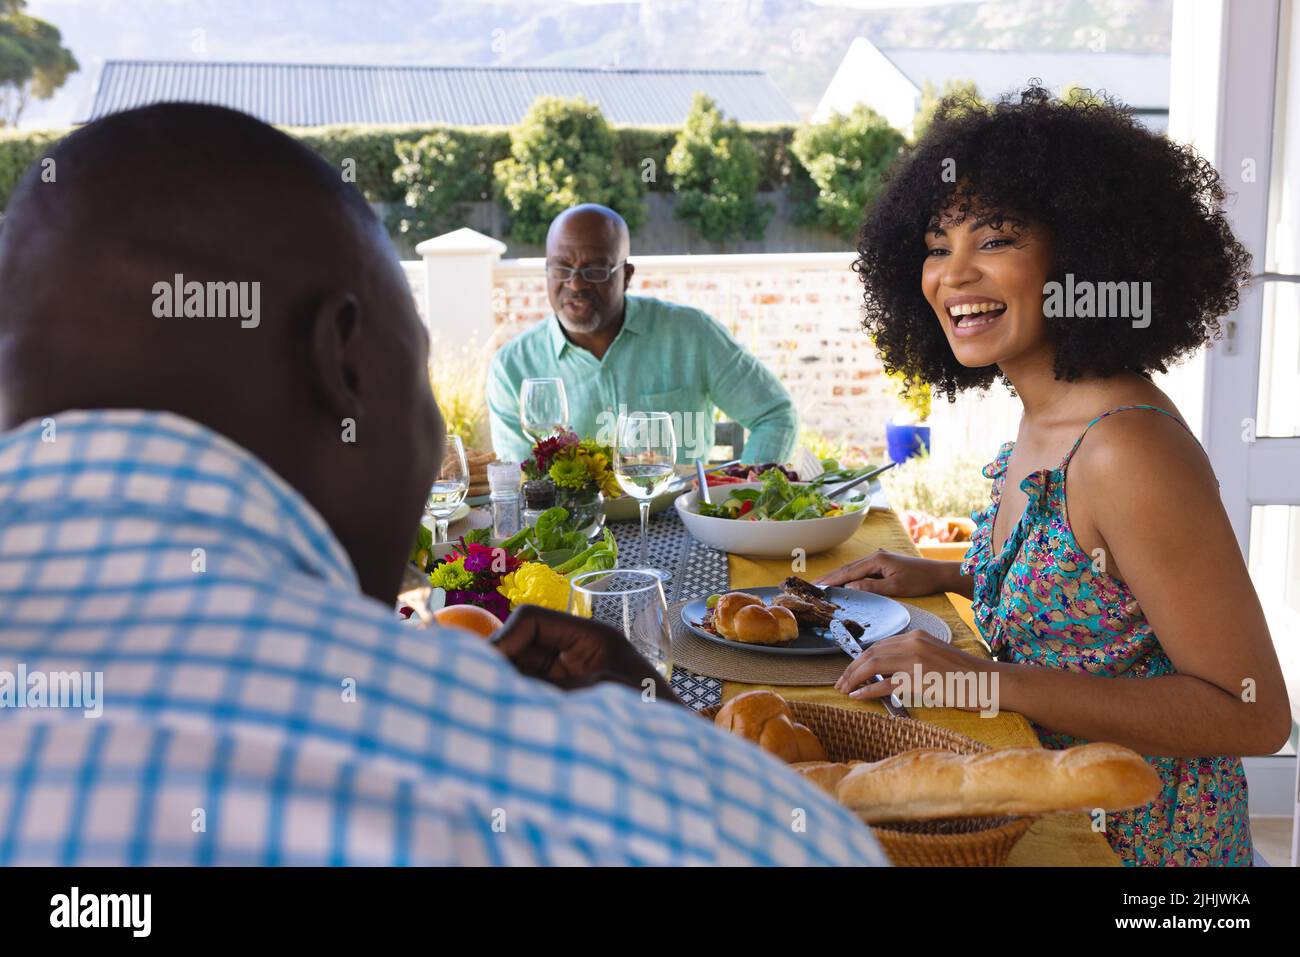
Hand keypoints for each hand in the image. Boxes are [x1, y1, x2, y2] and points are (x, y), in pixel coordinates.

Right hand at [491, 604, 680, 704]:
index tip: (487, 667)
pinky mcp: (567, 704)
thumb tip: (506, 688)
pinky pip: (531, 697)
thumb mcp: (601, 693)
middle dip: (498, 663)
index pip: (531, 620)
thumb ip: (553, 687)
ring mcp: (570, 679)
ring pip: (520, 672)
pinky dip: (516, 704)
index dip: (504, 638)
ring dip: (505, 687)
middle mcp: (575, 652)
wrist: (677, 755)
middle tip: (476, 691)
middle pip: (519, 645)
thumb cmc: (652, 714)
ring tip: (488, 710)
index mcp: (589, 636)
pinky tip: (506, 721)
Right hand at [814, 549, 954, 596]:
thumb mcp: (896, 587)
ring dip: (837, 577)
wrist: (938, 574)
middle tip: (812, 586)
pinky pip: (860, 570)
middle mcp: (875, 556)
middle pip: (847, 568)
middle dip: (829, 577)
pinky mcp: (883, 564)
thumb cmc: (920, 581)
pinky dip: (848, 576)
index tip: (816, 586)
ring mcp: (879, 559)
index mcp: (877, 560)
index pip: (848, 571)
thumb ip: (872, 587)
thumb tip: (850, 587)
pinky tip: (842, 582)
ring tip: (822, 585)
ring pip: (852, 569)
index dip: (831, 579)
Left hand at [834, 629, 1004, 711]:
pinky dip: (869, 690)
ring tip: (844, 689)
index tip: (850, 671)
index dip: (860, 659)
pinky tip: (858, 695)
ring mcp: (916, 659)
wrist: (990, 680)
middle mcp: (914, 643)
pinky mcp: (920, 678)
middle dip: (851, 668)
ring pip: (874, 665)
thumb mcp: (935, 657)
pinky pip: (886, 684)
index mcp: (917, 636)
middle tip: (840, 682)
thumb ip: (912, 659)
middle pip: (871, 653)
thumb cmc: (965, 674)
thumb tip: (888, 674)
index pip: (879, 645)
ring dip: (854, 678)